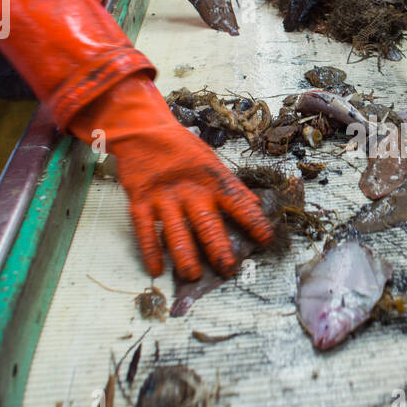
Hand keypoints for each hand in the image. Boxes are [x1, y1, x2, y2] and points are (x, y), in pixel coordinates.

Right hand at [70, 76, 273, 279]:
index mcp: (213, 181)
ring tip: (192, 275)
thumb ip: (231, 186)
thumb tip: (255, 205)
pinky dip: (150, 250)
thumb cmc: (182, 150)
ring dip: (185, 256)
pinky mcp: (141, 201)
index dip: (254, 221)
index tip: (266, 240)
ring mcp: (165, 198)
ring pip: (176, 232)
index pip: (238, 202)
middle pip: (207, 224)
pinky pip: (145, 229)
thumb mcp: (212, 163)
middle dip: (219, 249)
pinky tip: (156, 269)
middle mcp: (191, 191)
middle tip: (228, 269)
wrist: (145, 131)